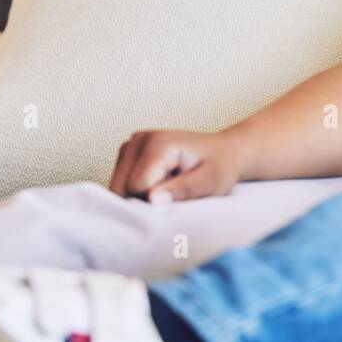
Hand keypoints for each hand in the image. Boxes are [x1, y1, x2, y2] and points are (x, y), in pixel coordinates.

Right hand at [107, 129, 246, 202]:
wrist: (223, 153)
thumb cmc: (220, 168)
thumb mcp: (211, 182)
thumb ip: (184, 189)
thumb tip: (153, 199)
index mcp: (159, 143)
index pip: (136, 187)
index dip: (154, 202)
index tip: (177, 199)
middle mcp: (139, 139)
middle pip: (122, 188)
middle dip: (144, 201)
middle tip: (174, 195)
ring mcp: (130, 145)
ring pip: (118, 188)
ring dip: (139, 197)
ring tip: (168, 188)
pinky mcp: (127, 154)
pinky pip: (121, 185)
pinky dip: (136, 193)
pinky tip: (158, 186)